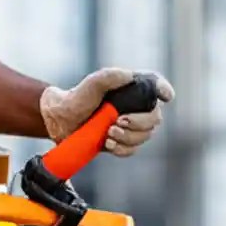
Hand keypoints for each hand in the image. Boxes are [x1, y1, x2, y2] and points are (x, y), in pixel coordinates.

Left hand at [39, 68, 174, 156]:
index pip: (155, 86)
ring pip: (145, 136)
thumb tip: (130, 76)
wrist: (60, 122)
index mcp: (130, 88)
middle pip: (155, 117)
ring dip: (128, 137)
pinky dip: (122, 148)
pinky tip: (107, 144)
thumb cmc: (76, 99)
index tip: (165, 96)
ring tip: (108, 133)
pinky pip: (133, 149)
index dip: (164, 90)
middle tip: (118, 121)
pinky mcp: (122, 141)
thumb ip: (108, 77)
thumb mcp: (90, 85)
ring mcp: (130, 125)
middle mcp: (135, 106)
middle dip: (139, 122)